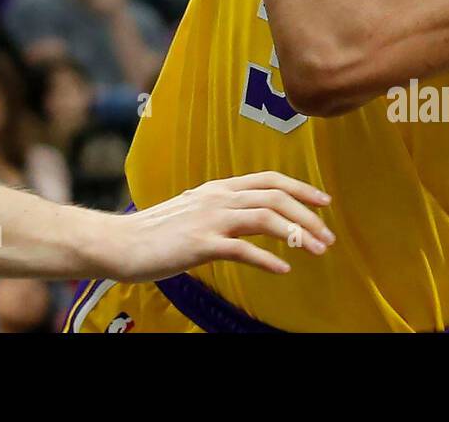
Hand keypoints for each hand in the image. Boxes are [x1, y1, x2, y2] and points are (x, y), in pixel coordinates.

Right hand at [102, 172, 334, 281]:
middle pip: (275, 196)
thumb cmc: (155, 232)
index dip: (301, 188)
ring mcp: (209, 219)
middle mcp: (217, 198)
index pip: (269, 179)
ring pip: (266, 217)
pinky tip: (283, 269)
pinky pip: (242, 249)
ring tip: (317, 251)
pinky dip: (268, 258)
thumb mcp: (193, 212)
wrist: (119, 243)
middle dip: (308, 215)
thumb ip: (221, 211)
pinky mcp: (200, 243)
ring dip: (297, 234)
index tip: (324, 203)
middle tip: (328, 237)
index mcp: (217, 189)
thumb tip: (249, 220)